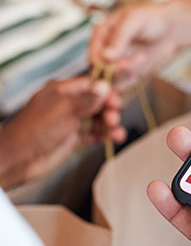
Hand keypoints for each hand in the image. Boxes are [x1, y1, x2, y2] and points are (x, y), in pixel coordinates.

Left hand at [0, 77, 124, 189]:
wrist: (19, 160)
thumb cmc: (35, 130)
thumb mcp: (64, 109)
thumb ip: (88, 99)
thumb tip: (105, 87)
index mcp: (63, 91)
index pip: (91, 85)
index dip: (107, 92)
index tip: (116, 101)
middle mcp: (69, 104)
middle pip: (98, 102)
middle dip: (110, 110)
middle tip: (113, 118)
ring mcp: (72, 121)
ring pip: (99, 119)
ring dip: (111, 125)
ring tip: (116, 133)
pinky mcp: (74, 138)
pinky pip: (95, 133)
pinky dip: (105, 135)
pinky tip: (113, 138)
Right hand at [89, 2, 178, 89]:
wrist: (173, 28)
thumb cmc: (153, 18)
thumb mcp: (135, 21)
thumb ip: (119, 37)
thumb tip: (105, 57)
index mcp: (101, 34)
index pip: (93, 54)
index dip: (101, 64)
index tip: (117, 64)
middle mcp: (105, 50)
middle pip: (100, 71)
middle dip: (115, 71)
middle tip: (130, 64)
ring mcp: (116, 62)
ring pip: (112, 79)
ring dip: (126, 74)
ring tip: (142, 57)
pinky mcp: (127, 72)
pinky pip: (122, 83)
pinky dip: (131, 79)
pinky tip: (142, 63)